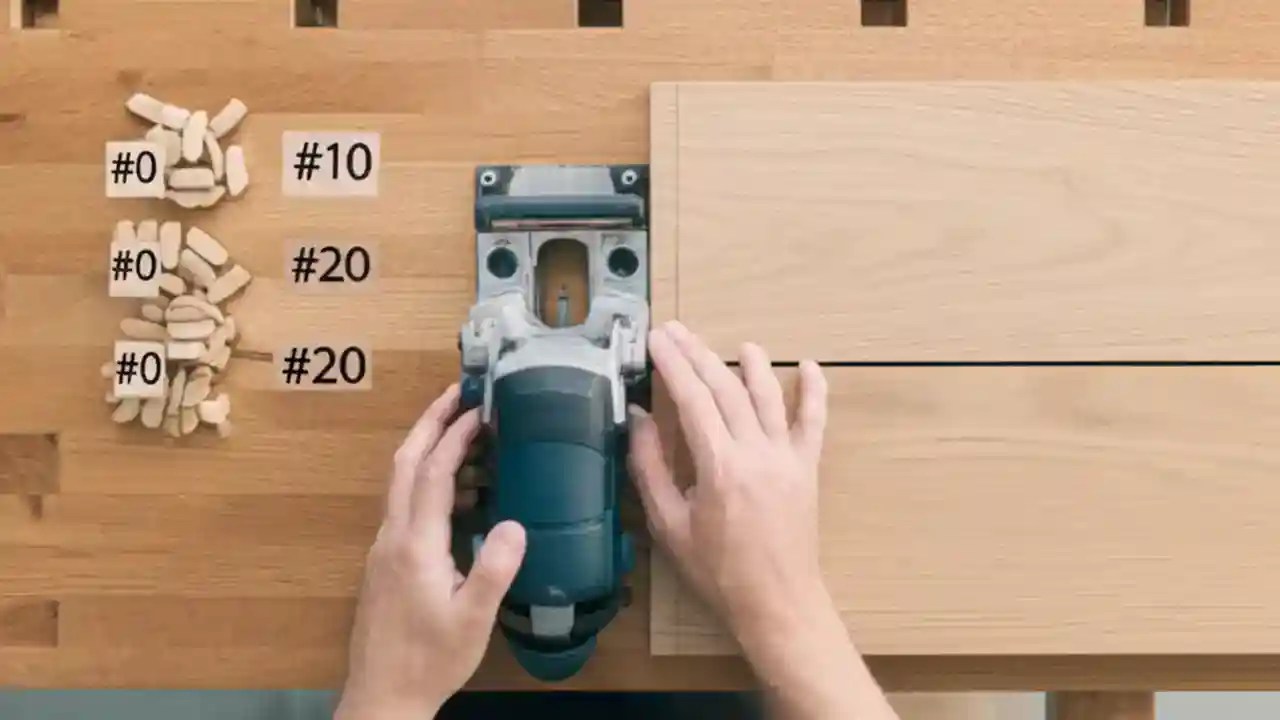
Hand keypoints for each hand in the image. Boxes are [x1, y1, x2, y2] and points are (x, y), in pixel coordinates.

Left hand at [336, 384, 526, 719]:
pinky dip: (427, 481)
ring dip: (427, 449)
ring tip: (463, 433)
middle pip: (404, 464)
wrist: (383, 697)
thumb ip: (495, 569)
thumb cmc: (431, 660)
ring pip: (400, 483)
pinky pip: (404, 506)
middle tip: (458, 395)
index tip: (480, 408)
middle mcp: (392, 538)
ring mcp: (384, 550)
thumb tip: (515, 523)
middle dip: (430, 423)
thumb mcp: (474, 619)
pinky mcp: (385, 563)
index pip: (432, 473)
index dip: (455, 435)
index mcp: (414, 545)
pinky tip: (457, 493)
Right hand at [630, 321, 828, 649]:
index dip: (673, 364)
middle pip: (726, 388)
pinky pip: (813, 422)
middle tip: (677, 331)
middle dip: (699, 354)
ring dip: (752, 365)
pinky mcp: (807, 468)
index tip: (657, 339)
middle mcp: (756, 452)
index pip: (693, 398)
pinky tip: (810, 367)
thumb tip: (640, 419)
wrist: (776, 602)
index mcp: (719, 466)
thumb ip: (651, 468)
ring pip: (768, 396)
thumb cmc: (717, 572)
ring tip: (740, 344)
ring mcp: (787, 458)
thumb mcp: (669, 525)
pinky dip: (814, 392)